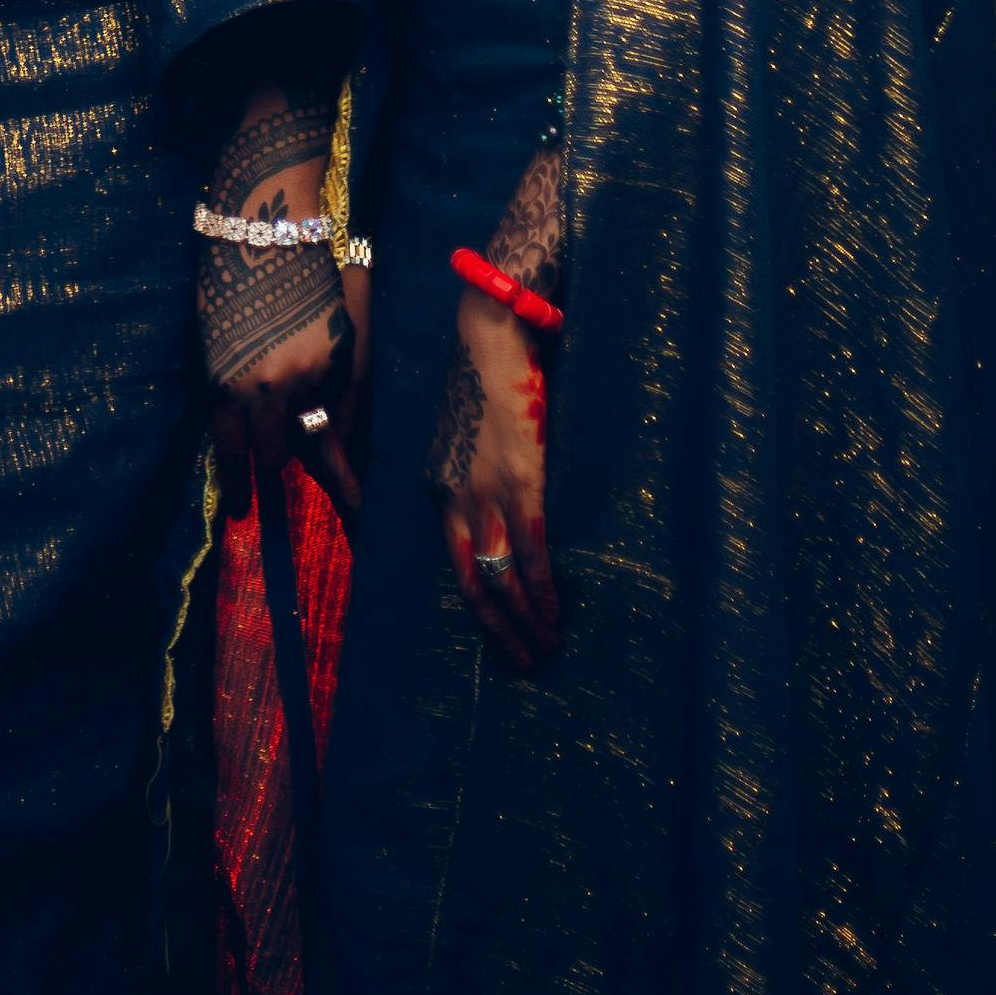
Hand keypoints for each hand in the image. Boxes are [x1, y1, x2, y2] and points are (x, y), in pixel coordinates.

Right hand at [197, 91, 359, 523]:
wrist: (262, 225)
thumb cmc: (320, 272)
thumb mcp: (350, 332)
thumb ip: (347, 392)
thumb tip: (340, 443)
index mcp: (316, 373)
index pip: (329, 452)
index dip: (345, 492)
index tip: (360, 519)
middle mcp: (271, 384)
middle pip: (276, 456)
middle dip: (285, 485)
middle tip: (289, 514)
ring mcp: (233, 376)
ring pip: (236, 447)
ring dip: (242, 482)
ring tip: (242, 510)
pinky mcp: (206, 365)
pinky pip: (216, 420)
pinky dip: (225, 443)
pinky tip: (227, 459)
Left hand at [428, 140, 562, 667]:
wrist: (493, 331)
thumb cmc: (489, 377)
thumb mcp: (471, 436)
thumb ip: (481, 476)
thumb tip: (511, 512)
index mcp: (439, 486)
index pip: (454, 564)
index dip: (478, 608)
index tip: (500, 637)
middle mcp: (453, 496)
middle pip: (471, 583)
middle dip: (497, 630)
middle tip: (523, 663)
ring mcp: (486, 490)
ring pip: (500, 576)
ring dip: (525, 621)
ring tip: (545, 652)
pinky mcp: (519, 479)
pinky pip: (530, 551)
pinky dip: (543, 592)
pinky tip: (557, 618)